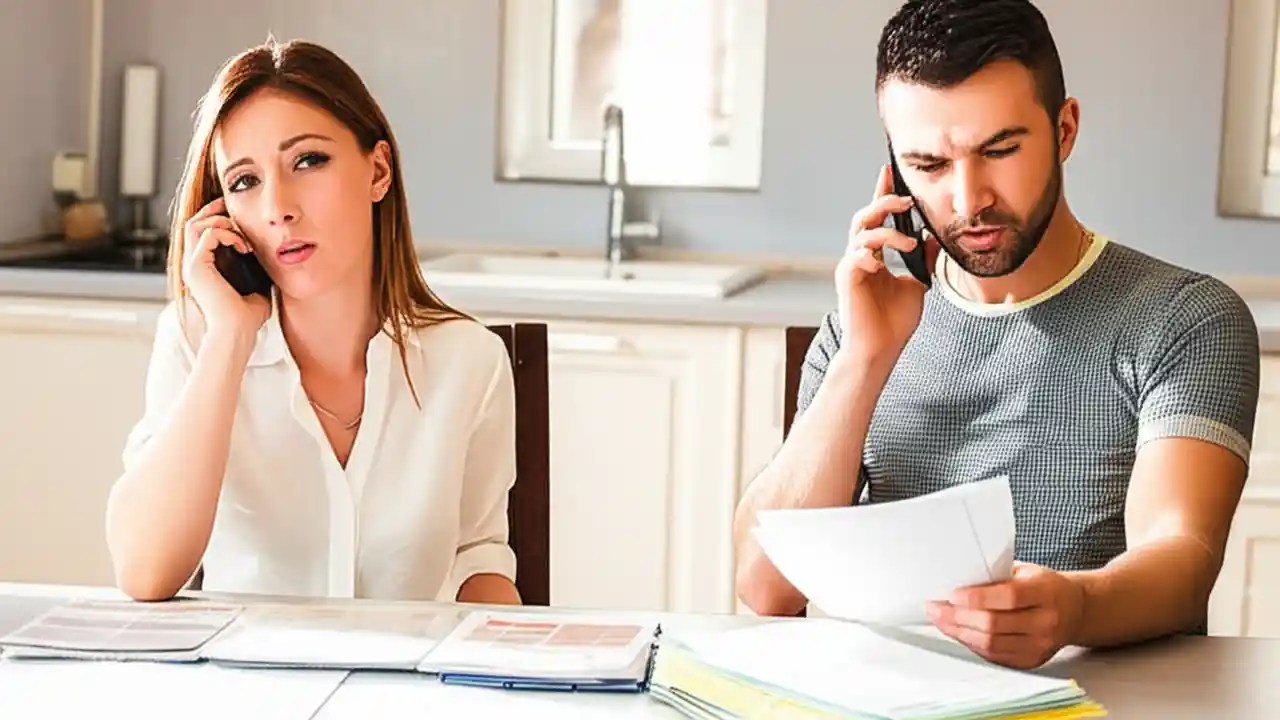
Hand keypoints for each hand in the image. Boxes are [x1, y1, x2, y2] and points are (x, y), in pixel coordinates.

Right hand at [181, 197, 269, 339]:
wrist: (238, 333)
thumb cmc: (247, 318)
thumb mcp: (255, 287)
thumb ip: (256, 270)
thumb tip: (273, 257)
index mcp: (203, 268)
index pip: (200, 233)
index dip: (217, 219)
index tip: (242, 220)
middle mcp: (192, 265)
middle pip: (193, 222)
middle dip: (214, 211)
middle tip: (236, 210)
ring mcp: (191, 265)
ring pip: (195, 224)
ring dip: (221, 222)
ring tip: (242, 237)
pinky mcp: (196, 267)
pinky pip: (208, 234)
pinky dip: (227, 233)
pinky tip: (244, 248)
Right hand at [834, 165, 939, 366]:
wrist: (881, 349)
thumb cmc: (894, 322)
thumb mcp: (918, 284)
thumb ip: (924, 261)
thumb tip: (934, 238)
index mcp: (874, 256)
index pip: (877, 218)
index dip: (882, 194)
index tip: (890, 172)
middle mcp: (859, 257)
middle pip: (864, 217)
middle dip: (883, 203)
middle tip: (906, 199)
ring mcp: (851, 267)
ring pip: (861, 233)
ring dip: (886, 233)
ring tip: (909, 244)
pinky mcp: (847, 279)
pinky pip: (855, 256)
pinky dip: (871, 255)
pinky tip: (882, 264)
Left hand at [926, 563, 1085, 669]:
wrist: (1076, 610)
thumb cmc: (1045, 587)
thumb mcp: (1027, 572)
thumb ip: (998, 577)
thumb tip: (957, 582)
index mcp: (1046, 593)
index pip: (1008, 597)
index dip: (976, 597)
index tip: (951, 594)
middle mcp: (1046, 622)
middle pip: (994, 625)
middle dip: (957, 617)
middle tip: (935, 608)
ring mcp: (1040, 646)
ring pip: (991, 644)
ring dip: (959, 633)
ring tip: (940, 621)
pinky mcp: (1032, 661)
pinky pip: (994, 656)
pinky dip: (972, 644)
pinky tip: (958, 633)